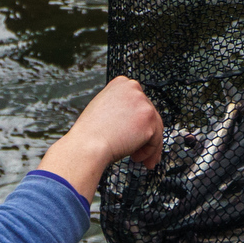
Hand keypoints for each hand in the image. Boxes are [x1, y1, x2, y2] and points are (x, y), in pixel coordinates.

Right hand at [37, 77, 163, 199]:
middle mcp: (134, 88)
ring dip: (149, 145)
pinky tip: (136, 158)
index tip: (132, 134)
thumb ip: (122, 108)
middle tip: (137, 152)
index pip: (138, 103)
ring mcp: (143, 102)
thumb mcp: (104, 109)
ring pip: (156, 127)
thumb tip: (136, 119)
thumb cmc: (91, 133)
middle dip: (145, 135)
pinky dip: (149, 152)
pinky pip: (156, 139)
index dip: (136, 121)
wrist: (87, 144)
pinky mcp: (149, 118)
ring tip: (137, 158)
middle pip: (149, 115)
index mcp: (121, 83)